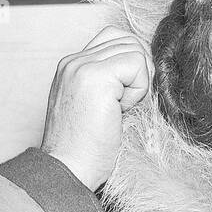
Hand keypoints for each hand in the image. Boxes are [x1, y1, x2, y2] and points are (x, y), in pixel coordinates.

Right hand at [42, 25, 151, 191]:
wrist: (67, 171)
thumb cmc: (85, 151)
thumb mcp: (96, 107)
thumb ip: (110, 83)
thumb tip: (144, 67)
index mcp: (72, 67)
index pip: (114, 39)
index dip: (131, 65)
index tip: (124, 99)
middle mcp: (73, 62)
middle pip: (128, 40)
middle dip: (138, 72)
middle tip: (126, 106)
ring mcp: (82, 66)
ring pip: (134, 49)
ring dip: (138, 82)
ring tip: (120, 110)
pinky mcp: (95, 77)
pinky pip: (137, 64)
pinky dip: (139, 90)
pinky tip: (122, 111)